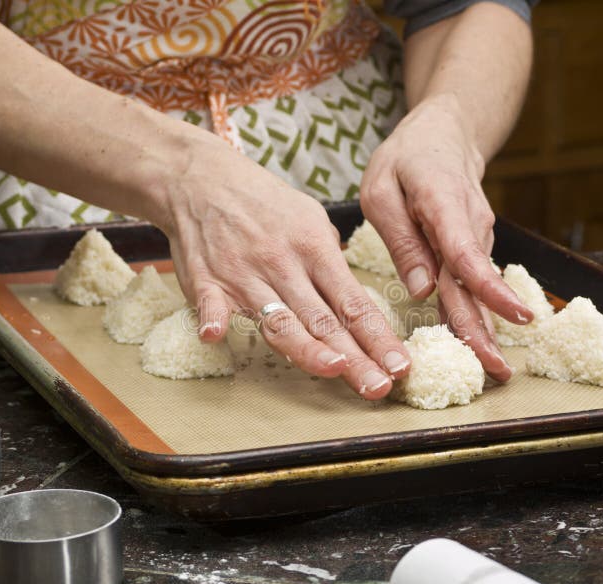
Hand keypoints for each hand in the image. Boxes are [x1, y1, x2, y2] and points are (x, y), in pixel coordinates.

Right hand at [157, 130, 410, 398]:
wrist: (203, 178)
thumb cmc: (262, 201)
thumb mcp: (310, 217)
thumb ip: (330, 259)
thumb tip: (350, 294)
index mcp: (314, 249)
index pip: (353, 302)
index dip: (378, 336)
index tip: (399, 365)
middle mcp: (284, 265)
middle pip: (324, 320)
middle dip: (355, 356)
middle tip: (379, 387)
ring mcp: (245, 274)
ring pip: (279, 320)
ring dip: (305, 347)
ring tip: (333, 369)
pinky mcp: (207, 279)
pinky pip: (210, 302)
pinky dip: (212, 318)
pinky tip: (216, 336)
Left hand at [360, 93, 531, 380]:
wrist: (445, 136)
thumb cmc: (406, 160)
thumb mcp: (382, 190)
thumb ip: (401, 240)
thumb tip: (421, 290)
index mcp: (443, 205)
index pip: (467, 253)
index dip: (489, 288)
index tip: (515, 317)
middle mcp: (469, 226)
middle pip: (476, 284)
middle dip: (488, 329)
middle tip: (497, 370)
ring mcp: (477, 237)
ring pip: (476, 288)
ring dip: (484, 328)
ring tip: (493, 369)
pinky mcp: (474, 247)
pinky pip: (471, 283)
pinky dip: (476, 313)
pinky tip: (480, 345)